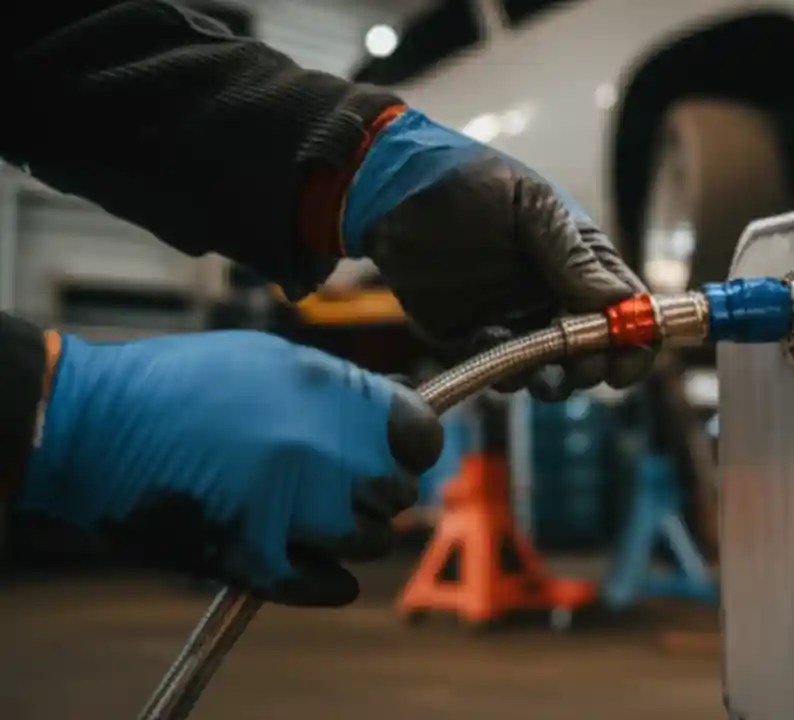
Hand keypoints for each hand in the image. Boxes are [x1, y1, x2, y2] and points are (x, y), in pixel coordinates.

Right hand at [17, 330, 441, 606]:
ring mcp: (295, 509)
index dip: (410, 448)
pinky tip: (309, 559)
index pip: (422, 437)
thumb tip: (406, 397)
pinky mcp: (260, 559)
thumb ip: (345, 386)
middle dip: (376, 490)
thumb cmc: (185, 385)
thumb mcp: (274, 359)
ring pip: (372, 540)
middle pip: (398, 492)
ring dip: (351, 533)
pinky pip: (332, 585)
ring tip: (311, 516)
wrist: (95, 428)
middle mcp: (327, 452)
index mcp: (336, 397)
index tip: (392, 452)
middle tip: (339, 484)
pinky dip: (329, 579)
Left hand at [340, 107, 652, 400]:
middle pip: (595, 350)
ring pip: (549, 370)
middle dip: (590, 366)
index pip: (628, 308)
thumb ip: (572, 257)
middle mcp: (554, 294)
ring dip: (548, 379)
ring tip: (533, 372)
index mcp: (581, 259)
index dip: (636, 340)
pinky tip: (480, 336)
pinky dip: (497, 368)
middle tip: (573, 368)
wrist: (387, 188)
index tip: (623, 363)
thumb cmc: (465, 181)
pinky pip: (496, 370)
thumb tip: (620, 304)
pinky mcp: (472, 337)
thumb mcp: (528, 208)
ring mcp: (515, 318)